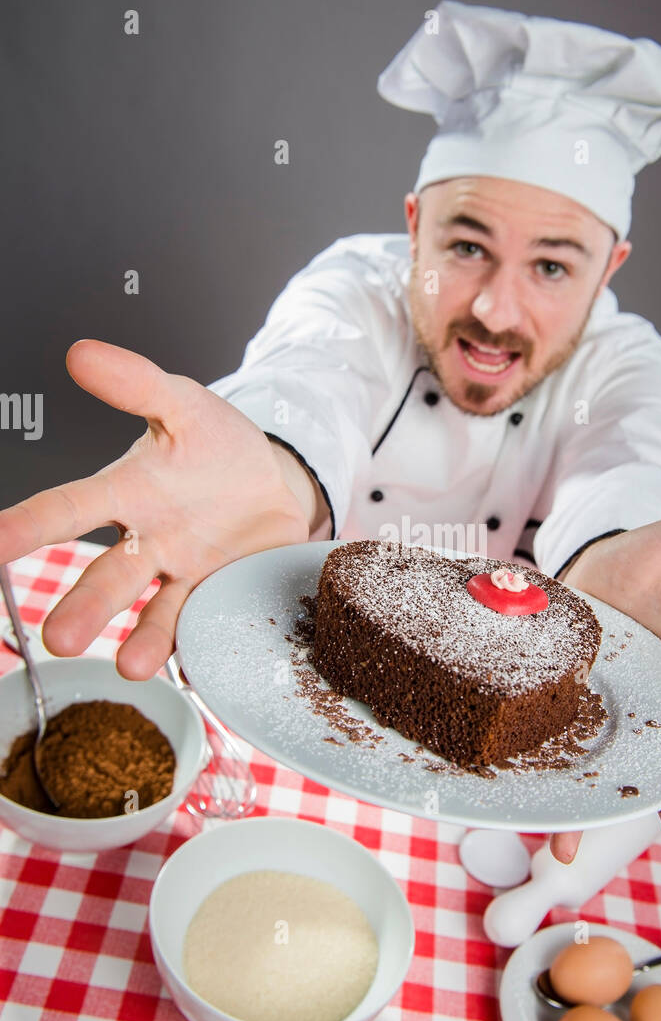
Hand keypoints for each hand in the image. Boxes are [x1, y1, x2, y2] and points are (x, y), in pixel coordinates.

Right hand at [0, 340, 310, 678]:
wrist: (271, 482)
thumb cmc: (214, 445)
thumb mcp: (183, 405)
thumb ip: (137, 384)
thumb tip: (82, 353)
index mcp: (126, 493)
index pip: (68, 509)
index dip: (29, 526)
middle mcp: (147, 542)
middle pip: (108, 576)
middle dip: (83, 607)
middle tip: (58, 638)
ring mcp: (184, 574)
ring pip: (156, 612)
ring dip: (141, 641)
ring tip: (130, 667)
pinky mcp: (223, 594)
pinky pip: (208, 622)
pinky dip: (200, 644)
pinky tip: (195, 663)